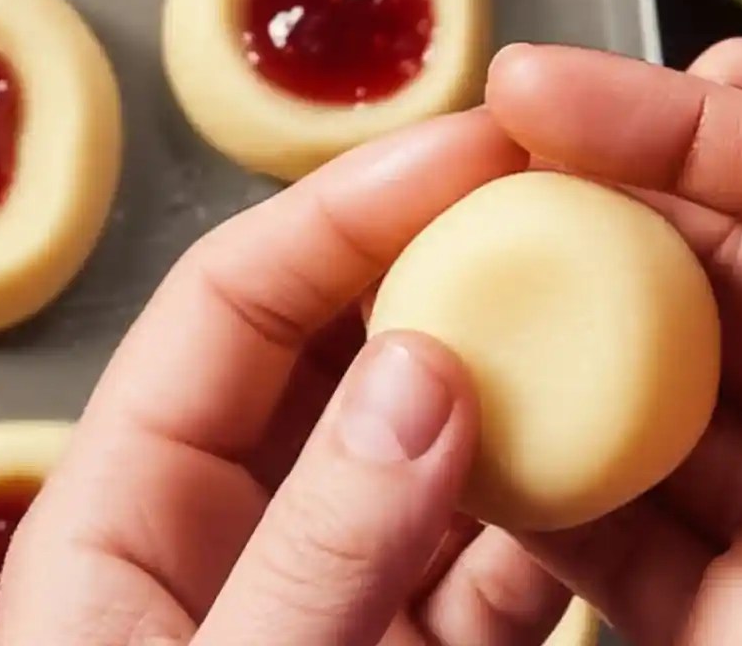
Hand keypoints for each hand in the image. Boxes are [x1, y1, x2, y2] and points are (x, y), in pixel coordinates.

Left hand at [0, 113, 574, 644]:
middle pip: (347, 352)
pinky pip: (494, 568)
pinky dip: (553, 532)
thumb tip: (422, 381)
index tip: (465, 153)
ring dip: (522, 398)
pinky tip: (603, 495)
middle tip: (562, 216)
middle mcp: (241, 531)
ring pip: (436, 451)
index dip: (345, 208)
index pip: (230, 301)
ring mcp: (337, 587)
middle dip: (451, 275)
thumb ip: (312, 553)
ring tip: (610, 338)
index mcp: (130, 513)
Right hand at [482, 40, 741, 643]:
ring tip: (456, 304)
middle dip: (592, 218)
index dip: (667, 126)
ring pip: (646, 405)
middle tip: (471, 185)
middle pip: (709, 283)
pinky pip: (614, 533)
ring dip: (550, 351)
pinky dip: (540, 488)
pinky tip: (481, 450)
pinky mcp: (730, 629)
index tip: (541, 99)